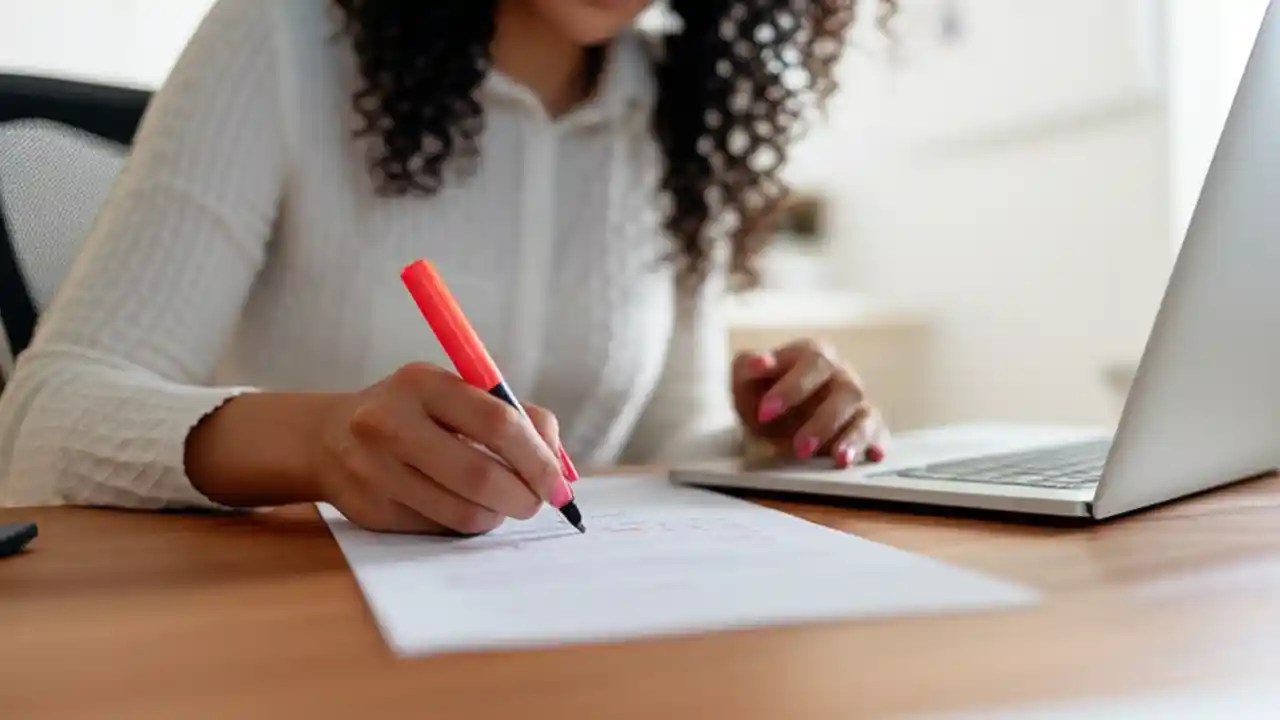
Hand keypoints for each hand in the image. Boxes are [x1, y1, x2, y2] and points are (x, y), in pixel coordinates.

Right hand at [312, 363, 571, 534]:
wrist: (329, 437)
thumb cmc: (416, 413)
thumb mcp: (459, 393)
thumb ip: (518, 417)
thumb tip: (560, 467)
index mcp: (422, 383)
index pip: (497, 422)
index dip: (537, 458)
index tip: (558, 482)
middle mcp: (390, 424)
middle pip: (480, 476)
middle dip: (524, 497)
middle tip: (538, 502)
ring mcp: (374, 470)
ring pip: (462, 511)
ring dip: (497, 514)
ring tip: (501, 503)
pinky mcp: (370, 510)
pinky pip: (439, 528)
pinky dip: (465, 522)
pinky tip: (462, 505)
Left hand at [732, 339, 888, 468]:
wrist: (771, 416)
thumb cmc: (762, 392)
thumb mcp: (746, 380)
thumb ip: (748, 366)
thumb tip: (759, 362)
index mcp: (814, 355)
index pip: (813, 362)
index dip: (792, 387)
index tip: (765, 412)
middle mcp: (841, 375)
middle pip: (845, 390)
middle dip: (823, 422)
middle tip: (799, 448)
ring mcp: (855, 402)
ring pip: (864, 415)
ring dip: (853, 438)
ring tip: (839, 459)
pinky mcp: (866, 427)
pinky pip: (878, 433)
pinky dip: (877, 444)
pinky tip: (873, 456)